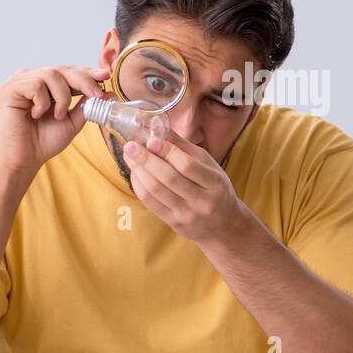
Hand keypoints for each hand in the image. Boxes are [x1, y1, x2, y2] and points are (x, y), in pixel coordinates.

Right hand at [0, 65, 109, 175]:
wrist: (23, 160)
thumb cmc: (43, 142)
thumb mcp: (72, 121)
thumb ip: (86, 105)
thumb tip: (107, 92)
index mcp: (44, 84)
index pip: (68, 71)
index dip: (87, 72)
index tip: (105, 76)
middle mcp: (30, 78)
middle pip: (62, 69)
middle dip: (83, 80)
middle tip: (95, 93)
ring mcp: (18, 82)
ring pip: (51, 74)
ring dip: (62, 97)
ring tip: (58, 116)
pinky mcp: (8, 89)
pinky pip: (35, 85)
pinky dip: (43, 102)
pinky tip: (37, 115)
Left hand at [123, 129, 246, 244]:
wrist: (223, 226)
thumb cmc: (215, 189)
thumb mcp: (209, 165)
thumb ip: (183, 146)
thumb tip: (159, 125)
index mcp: (215, 183)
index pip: (187, 165)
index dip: (166, 151)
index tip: (151, 139)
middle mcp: (202, 201)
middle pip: (169, 178)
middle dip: (146, 160)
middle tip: (131, 146)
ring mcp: (187, 214)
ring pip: (156, 191)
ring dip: (139, 171)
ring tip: (130, 157)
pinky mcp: (174, 223)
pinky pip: (151, 203)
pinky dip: (139, 186)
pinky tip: (136, 173)